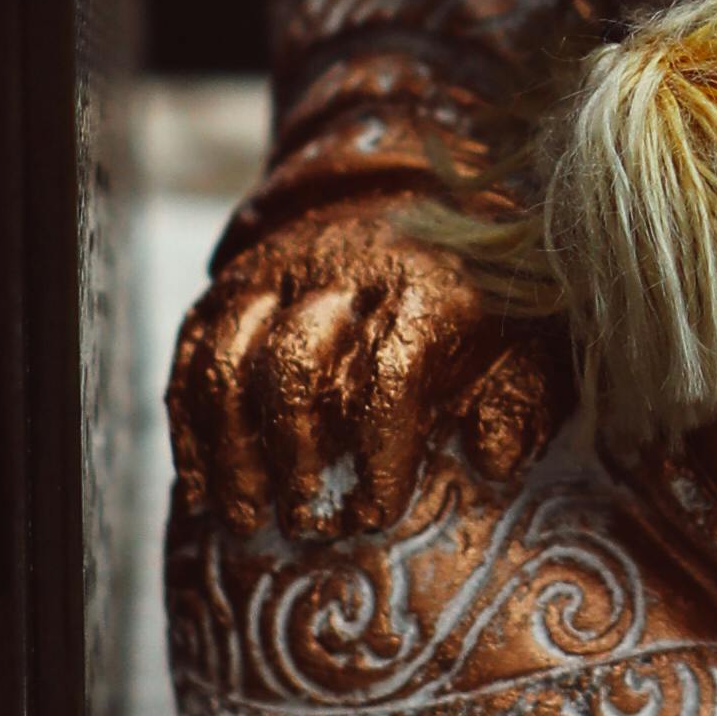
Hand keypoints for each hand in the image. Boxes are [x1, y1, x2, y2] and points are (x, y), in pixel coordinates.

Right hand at [167, 192, 562, 535]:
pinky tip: (198, 491)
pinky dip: (189, 427)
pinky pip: (192, 354)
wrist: (423, 192)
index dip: (378, 451)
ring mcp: (275, 273)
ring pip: (229, 360)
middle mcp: (340, 273)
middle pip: (293, 365)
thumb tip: (493, 460)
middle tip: (303, 524)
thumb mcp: (527, 339)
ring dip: (230, 448)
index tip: (374, 516)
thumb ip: (519, 401)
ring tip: (244, 517)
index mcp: (425, 286)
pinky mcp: (232, 284)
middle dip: (293, 455)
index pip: (390, 371)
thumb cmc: (482, 295)